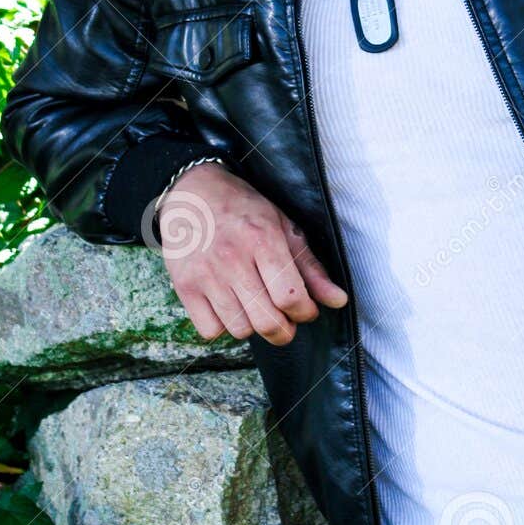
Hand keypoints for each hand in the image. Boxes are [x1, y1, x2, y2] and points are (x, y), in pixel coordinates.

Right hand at [154, 161, 348, 346]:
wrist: (192, 193)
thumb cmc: (245, 210)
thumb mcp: (284, 227)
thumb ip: (311, 267)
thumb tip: (338, 301)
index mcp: (263, 239)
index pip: (291, 297)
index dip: (305, 312)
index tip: (305, 309)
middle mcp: (232, 259)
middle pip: (267, 322)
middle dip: (285, 331)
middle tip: (285, 321)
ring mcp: (205, 275)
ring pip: (240, 330)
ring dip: (254, 327)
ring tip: (255, 308)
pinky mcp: (184, 286)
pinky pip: (210, 331)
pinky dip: (223, 328)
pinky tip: (229, 307)